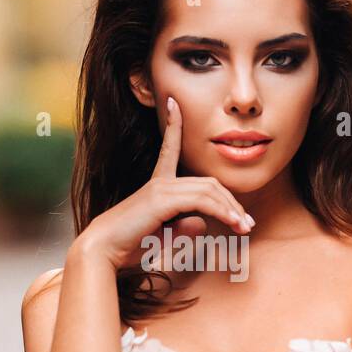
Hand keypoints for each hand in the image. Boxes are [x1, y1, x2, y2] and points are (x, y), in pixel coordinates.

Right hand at [70, 96, 254, 270]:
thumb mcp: (164, 235)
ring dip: (231, 210)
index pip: (170, 148)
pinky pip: (202, 201)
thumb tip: (203, 223)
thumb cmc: (129, 244)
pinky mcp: (162, 198)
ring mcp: (161, 187)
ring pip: (208, 191)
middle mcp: (160, 181)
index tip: (173, 103)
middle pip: (208, 183)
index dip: (173, 126)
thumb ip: (184, 226)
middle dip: (231, 202)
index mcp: (157, 185)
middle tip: (247, 224)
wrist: (105, 249)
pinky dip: (222, 212)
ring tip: (244, 228)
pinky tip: (234, 223)